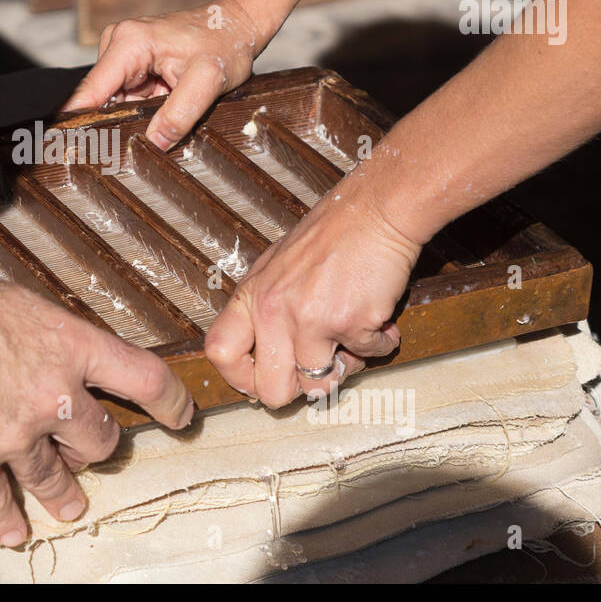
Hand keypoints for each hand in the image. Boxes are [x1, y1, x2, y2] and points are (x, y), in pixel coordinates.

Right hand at [0, 272, 195, 545]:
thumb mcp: (13, 303)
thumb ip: (43, 335)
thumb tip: (52, 351)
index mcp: (68, 346)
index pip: (143, 377)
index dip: (170, 401)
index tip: (180, 415)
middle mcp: (52, 395)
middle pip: (99, 440)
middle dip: (96, 448)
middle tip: (89, 452)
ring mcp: (14, 436)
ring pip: (56, 479)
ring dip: (64, 495)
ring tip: (70, 507)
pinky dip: (5, 518)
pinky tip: (12, 530)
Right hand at [63, 0, 263, 149]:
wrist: (235, 25)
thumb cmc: (225, 45)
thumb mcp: (209, 81)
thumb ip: (180, 114)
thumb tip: (153, 145)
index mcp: (128, 43)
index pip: (89, 92)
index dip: (80, 123)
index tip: (73, 150)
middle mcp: (118, 44)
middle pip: (98, 100)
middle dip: (115, 123)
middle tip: (135, 146)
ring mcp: (123, 54)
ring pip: (112, 102)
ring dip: (131, 117)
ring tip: (160, 120)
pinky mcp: (131, 64)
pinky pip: (125, 98)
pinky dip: (139, 110)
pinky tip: (159, 111)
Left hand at [203, 184, 421, 407]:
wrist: (374, 211)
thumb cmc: (331, 236)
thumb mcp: (278, 268)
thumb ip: (267, 310)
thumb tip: (269, 360)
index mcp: (251, 296)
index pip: (219, 353)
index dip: (240, 378)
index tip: (262, 379)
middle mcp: (273, 310)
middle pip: (270, 390)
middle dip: (299, 390)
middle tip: (318, 369)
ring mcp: (309, 319)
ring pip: (319, 385)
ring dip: (345, 369)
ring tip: (352, 340)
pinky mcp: (348, 321)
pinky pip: (368, 356)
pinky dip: (381, 343)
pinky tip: (380, 319)